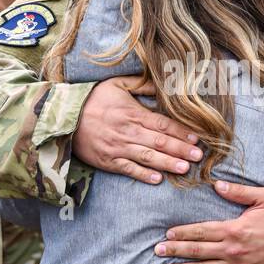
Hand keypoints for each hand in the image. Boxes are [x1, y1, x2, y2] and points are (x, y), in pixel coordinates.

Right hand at [72, 76, 202, 182]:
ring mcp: (117, 148)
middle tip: (199, 156)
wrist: (64, 116)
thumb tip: (163, 86)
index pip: (162, 123)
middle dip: (180, 149)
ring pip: (147, 157)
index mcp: (132, 113)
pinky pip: (128, 169)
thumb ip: (142, 85)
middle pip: (159, 141)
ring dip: (167, 163)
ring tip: (185, 169)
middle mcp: (127, 132)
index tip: (196, 137)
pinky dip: (142, 175)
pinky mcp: (108, 161)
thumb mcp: (117, 84)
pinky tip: (158, 180)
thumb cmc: (94, 99)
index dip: (181, 131)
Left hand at [155, 180, 263, 263]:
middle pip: (198, 251)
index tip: (167, 234)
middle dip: (175, 251)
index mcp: (234, 228)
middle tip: (156, 252)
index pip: (202, 231)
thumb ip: (238, 192)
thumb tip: (216, 185)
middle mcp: (232, 250)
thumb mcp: (263, 197)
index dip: (183, 233)